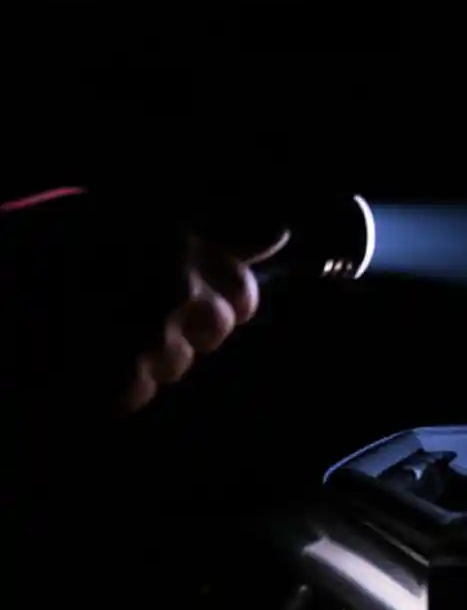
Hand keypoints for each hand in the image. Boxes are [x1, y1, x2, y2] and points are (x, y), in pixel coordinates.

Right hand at [0, 192, 288, 421]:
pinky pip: (137, 394)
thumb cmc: (43, 245)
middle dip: (186, 327)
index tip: (191, 298)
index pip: (242, 288)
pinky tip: (77, 357)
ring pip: (177, 363)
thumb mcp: (122, 215)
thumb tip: (280, 234)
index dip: (221, 297)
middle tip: (126, 311)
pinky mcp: (120, 380)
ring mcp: (149, 336)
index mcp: (174, 237)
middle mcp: (173, 285)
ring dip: (145, 355)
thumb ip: (212, 228)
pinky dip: (111, 386)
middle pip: (217, 329)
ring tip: (92, 330)